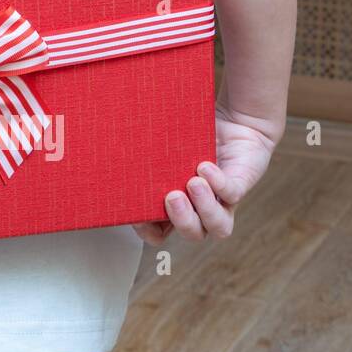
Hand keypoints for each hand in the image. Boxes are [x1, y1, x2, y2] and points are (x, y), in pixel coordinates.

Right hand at [133, 96, 278, 245]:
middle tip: (171, 197)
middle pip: (193, 233)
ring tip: (193, 183)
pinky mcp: (242, 182)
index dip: (148, 230)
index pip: (160, 231)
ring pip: (219, 226)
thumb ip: (143, 151)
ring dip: (204, 209)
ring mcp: (223, 198)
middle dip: (182, 221)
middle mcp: (200, 206)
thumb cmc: (192, 132)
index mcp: (176, 203)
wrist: (236, 119)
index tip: (138, 215)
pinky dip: (219, 183)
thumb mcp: (163, 145)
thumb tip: (109, 141)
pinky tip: (205, 166)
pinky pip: (233, 193)